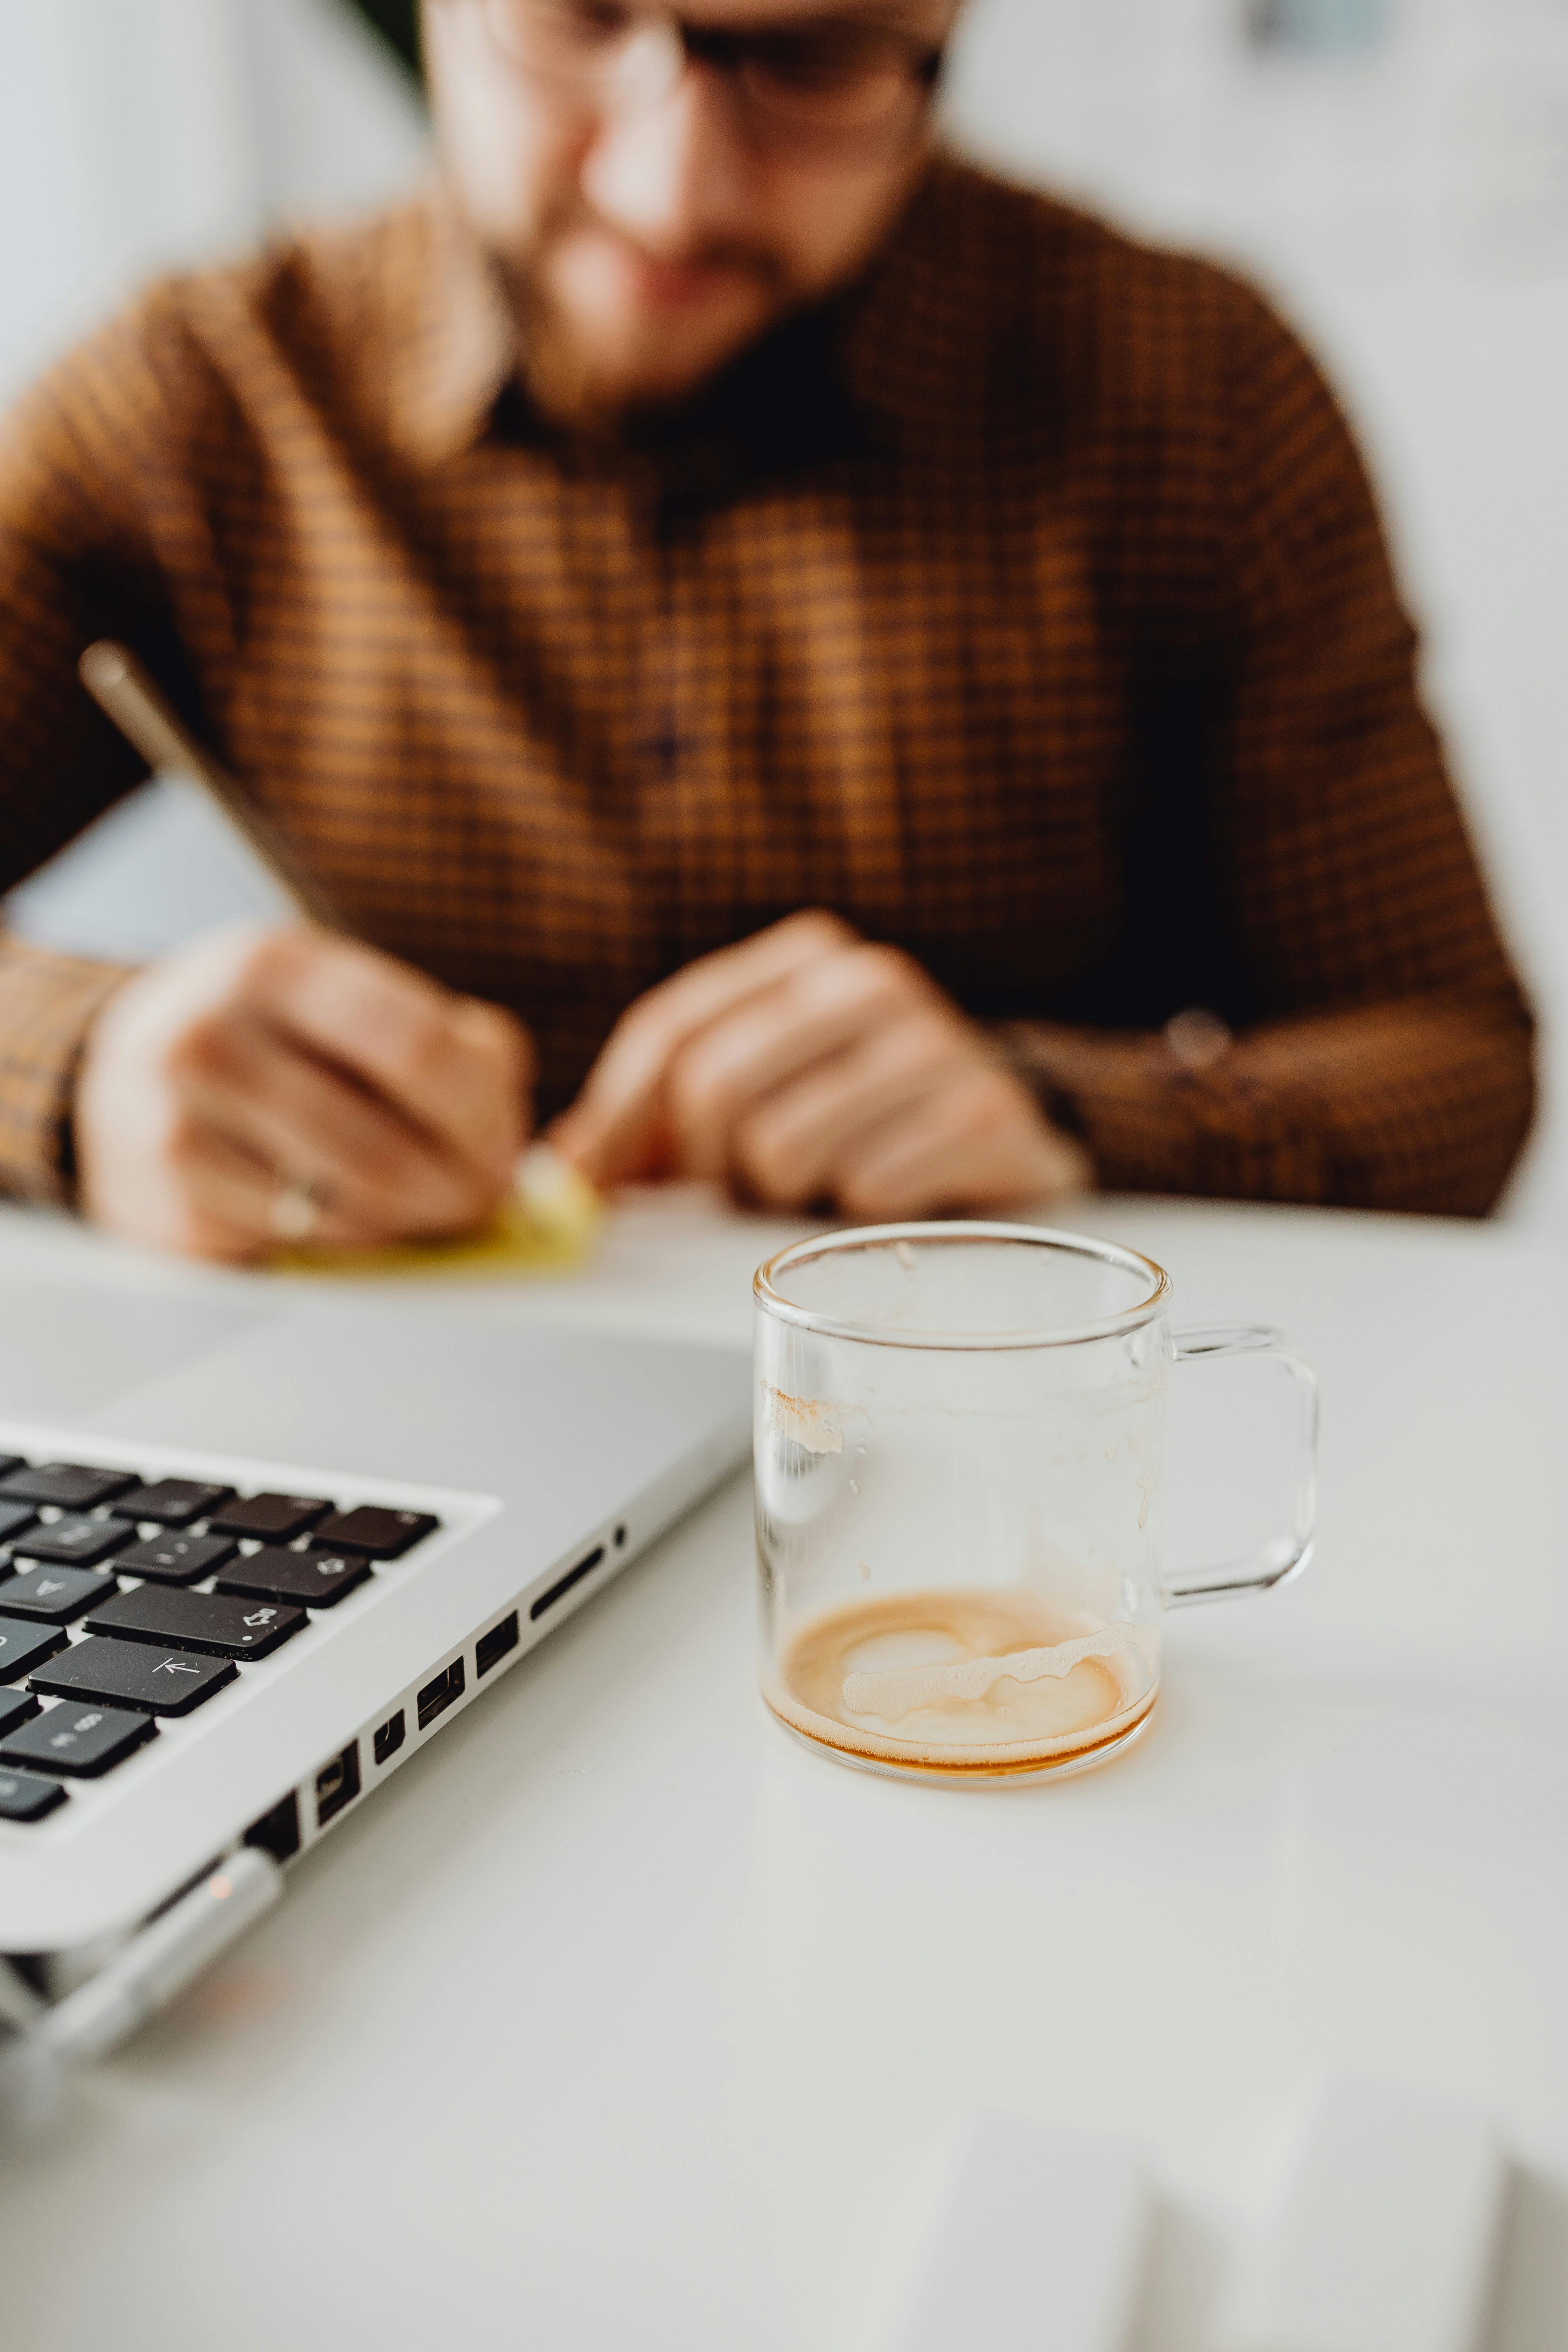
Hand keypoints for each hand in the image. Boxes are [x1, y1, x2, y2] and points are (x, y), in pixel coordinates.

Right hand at [75, 924, 531, 1260]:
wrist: (132, 1076)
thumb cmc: (276, 1039)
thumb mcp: (348, 1000)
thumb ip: (452, 1039)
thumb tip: (504, 1110)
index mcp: (274, 966)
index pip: (415, 1043)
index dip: (482, 1112)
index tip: (506, 1147)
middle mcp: (212, 1033)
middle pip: (384, 1142)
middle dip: (459, 1187)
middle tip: (485, 1199)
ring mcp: (178, 1119)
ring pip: (346, 1204)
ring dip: (415, 1222)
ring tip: (437, 1209)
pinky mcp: (170, 1200)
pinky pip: (299, 1242)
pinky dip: (352, 1242)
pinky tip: (361, 1218)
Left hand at [552, 910, 1091, 1216]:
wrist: (1010, 1124)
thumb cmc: (865, 1112)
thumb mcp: (765, 1087)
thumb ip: (665, 1114)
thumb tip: (562, 1169)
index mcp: (807, 957)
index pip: (673, 1029)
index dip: (617, 1117)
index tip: (593, 1183)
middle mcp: (870, 983)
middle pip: (713, 1088)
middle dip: (707, 1166)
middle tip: (742, 1190)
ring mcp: (935, 1044)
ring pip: (780, 1150)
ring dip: (785, 1196)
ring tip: (825, 1186)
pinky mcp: (984, 1116)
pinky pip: (863, 1192)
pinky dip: (859, 1215)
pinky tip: (890, 1195)